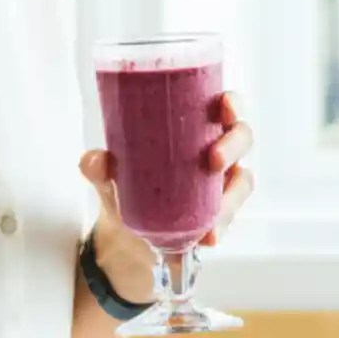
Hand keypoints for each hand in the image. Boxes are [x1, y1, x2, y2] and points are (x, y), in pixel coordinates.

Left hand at [78, 92, 255, 301]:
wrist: (124, 233)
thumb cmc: (124, 185)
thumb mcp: (107, 175)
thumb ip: (98, 166)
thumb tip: (96, 160)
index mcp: (193, 126)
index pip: (223, 105)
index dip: (231, 102)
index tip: (224, 105)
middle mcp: (214, 149)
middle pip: (242, 138)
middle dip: (233, 146)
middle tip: (213, 161)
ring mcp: (221, 183)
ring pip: (242, 181)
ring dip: (231, 197)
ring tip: (212, 216)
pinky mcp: (219, 213)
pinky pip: (229, 217)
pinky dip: (220, 226)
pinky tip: (208, 236)